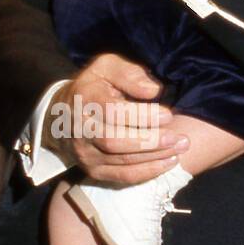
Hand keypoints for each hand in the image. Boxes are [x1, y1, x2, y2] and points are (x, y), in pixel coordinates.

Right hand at [43, 52, 188, 184]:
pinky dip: (148, 172)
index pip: (112, 112)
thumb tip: (153, 91)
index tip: (168, 115)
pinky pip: (123, 176)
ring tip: (180, 149)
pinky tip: (168, 162)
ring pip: (122, 160)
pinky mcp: (93, 170)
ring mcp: (86, 153)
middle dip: (151, 141)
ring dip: (155, 157)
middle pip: (115, 141)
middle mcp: (81, 130)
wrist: (63, 116)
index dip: (142, 116)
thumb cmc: (95, 87)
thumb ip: (129, 74)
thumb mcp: (107, 68)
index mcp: (84, 100)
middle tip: (180, 138)